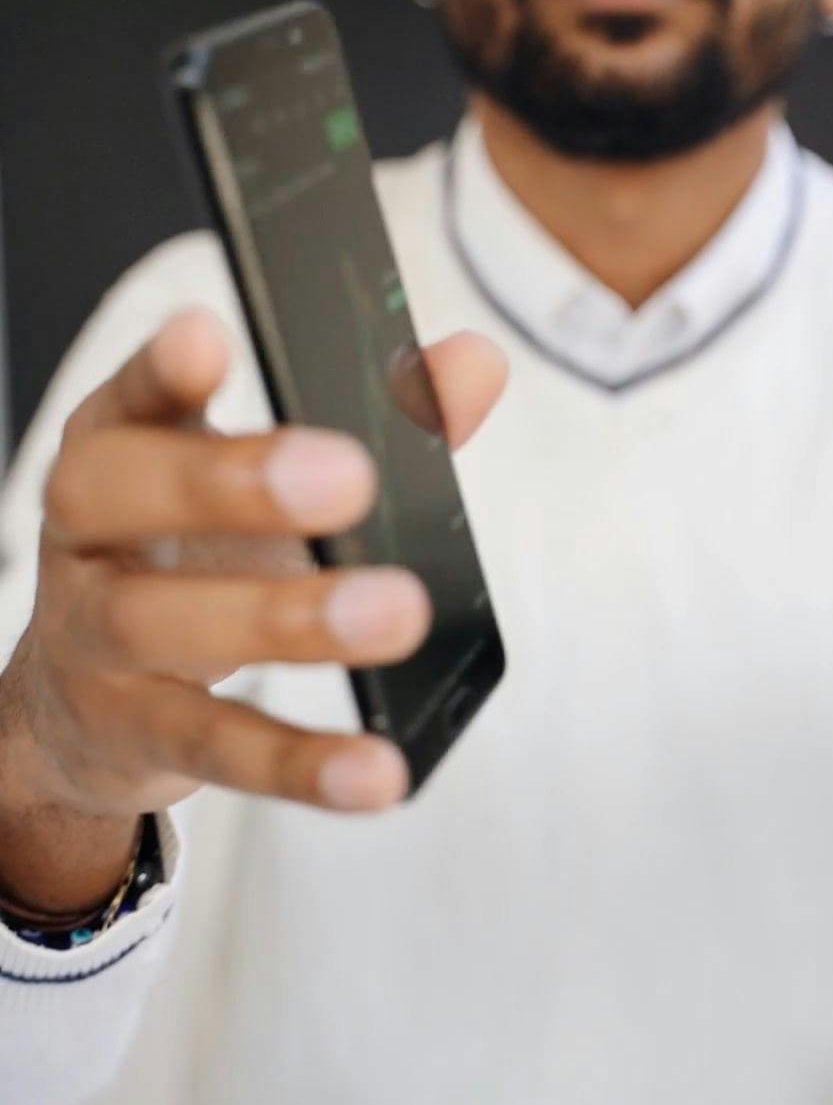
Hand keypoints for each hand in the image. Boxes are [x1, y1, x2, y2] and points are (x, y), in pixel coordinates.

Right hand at [4, 305, 506, 829]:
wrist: (86, 706)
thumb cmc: (196, 561)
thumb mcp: (266, 488)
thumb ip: (376, 422)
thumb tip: (474, 365)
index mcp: (121, 445)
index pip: (130, 395)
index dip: (160, 369)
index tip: (211, 336)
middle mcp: (86, 533)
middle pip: (119, 492)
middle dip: (229, 481)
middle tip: (347, 476)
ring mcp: (92, 636)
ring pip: (157, 622)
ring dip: (280, 621)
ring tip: (394, 612)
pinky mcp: (127, 732)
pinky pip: (211, 746)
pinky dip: (297, 762)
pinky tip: (374, 768)